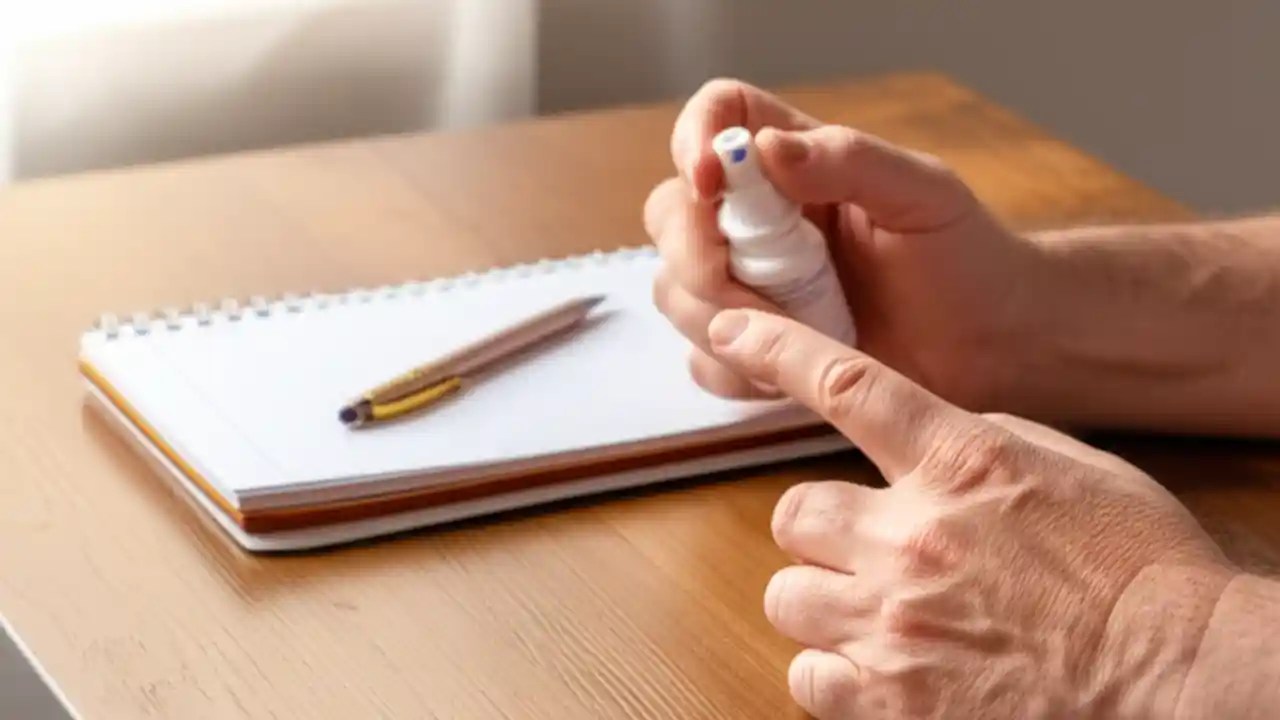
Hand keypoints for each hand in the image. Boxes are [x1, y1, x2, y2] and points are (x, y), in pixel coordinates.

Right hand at [645, 78, 1040, 407]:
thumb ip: (847, 159)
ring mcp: (749, 284)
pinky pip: (705, 360)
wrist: (994, 343)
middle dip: (697, 257)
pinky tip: (790, 373)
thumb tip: (765, 148)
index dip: (694, 144)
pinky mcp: (753, 348)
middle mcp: (757, 218)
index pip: (715, 118)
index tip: (711, 185)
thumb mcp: (923, 193)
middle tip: (753, 291)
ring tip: (799, 332)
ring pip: (674, 292)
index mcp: (794, 160)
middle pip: (671, 214)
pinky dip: (736, 370)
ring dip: (718, 318)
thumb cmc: (967, 256)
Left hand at [706, 308, 1236, 718]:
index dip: (775, 346)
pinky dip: (831, 672)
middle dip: (822, 530)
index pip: (843, 385)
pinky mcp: (890, 701)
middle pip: (792, 512)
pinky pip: (806, 675)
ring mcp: (892, 621)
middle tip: (865, 549)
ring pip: (788, 596)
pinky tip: (879, 669)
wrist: (1182, 678)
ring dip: (824, 601)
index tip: (730, 325)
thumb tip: (927, 435)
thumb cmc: (1141, 572)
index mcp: (960, 464)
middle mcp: (910, 536)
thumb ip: (984, 444)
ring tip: (877, 615)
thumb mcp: (1073, 470)